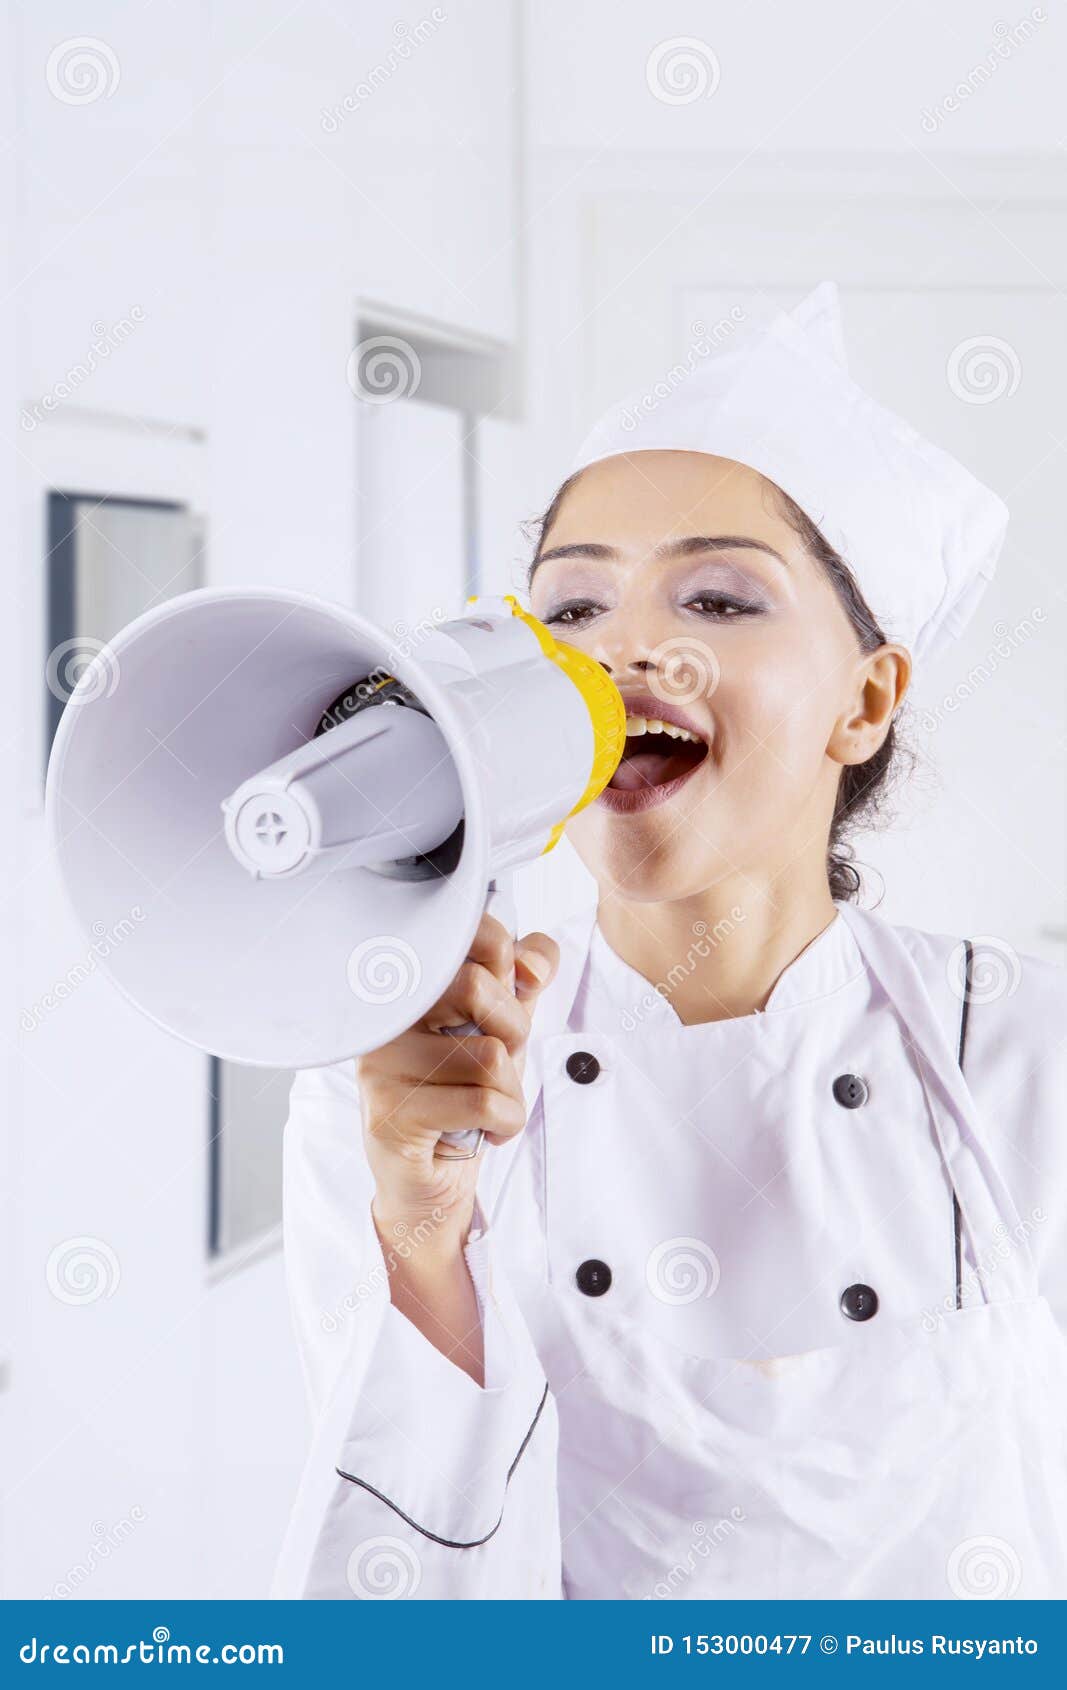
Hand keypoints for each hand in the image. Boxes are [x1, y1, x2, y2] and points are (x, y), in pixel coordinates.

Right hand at [357, 913, 559, 1243]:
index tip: (509, 998)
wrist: (428, 1178)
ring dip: (512, 1092)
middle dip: (515, 1032)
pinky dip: (506, 1122)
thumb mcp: (503, 1025)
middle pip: (478, 988)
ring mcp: (380, 1063)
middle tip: (498, 1063)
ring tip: (489, 1106)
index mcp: (409, 980)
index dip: (510, 964)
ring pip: (489, 1055)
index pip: (472, 933)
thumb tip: (535, 963)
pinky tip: (487, 1131)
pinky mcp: (390, 1112)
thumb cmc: (461, 1092)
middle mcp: (385, 1014)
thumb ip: (524, 978)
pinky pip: (483, 1103)